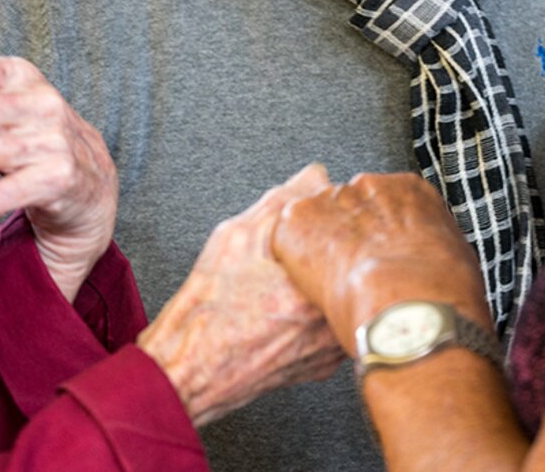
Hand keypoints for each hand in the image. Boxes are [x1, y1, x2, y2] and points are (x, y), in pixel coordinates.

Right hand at [138, 165, 346, 426]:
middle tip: (294, 251)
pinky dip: (318, 313)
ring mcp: (333, 344)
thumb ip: (286, 198)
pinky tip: (287, 310)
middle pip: (351, 260)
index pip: (351, 224)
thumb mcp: (240, 234)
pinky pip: (334, 325)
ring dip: (326, 281)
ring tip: (286, 284)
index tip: (314, 215)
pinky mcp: (324, 365)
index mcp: (321, 277)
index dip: (329, 214)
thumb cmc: (210, 307)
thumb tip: (315, 178)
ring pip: (345, 293)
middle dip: (330, 247)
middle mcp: (336, 312)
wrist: (192, 368)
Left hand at [271, 171, 491, 351]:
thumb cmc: (437, 295)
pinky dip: (290, 261)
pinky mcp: (296, 219)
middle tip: (352, 274)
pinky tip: (308, 287)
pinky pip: (286, 237)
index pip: (383, 205)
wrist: (409, 312)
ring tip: (330, 286)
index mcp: (409, 192)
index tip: (375, 256)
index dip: (376, 236)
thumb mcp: (451, 261)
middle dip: (345, 237)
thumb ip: (425, 247)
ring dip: (317, 248)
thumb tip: (419, 261)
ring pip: (314, 221)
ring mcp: (330, 198)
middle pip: (346, 208)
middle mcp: (367, 186)